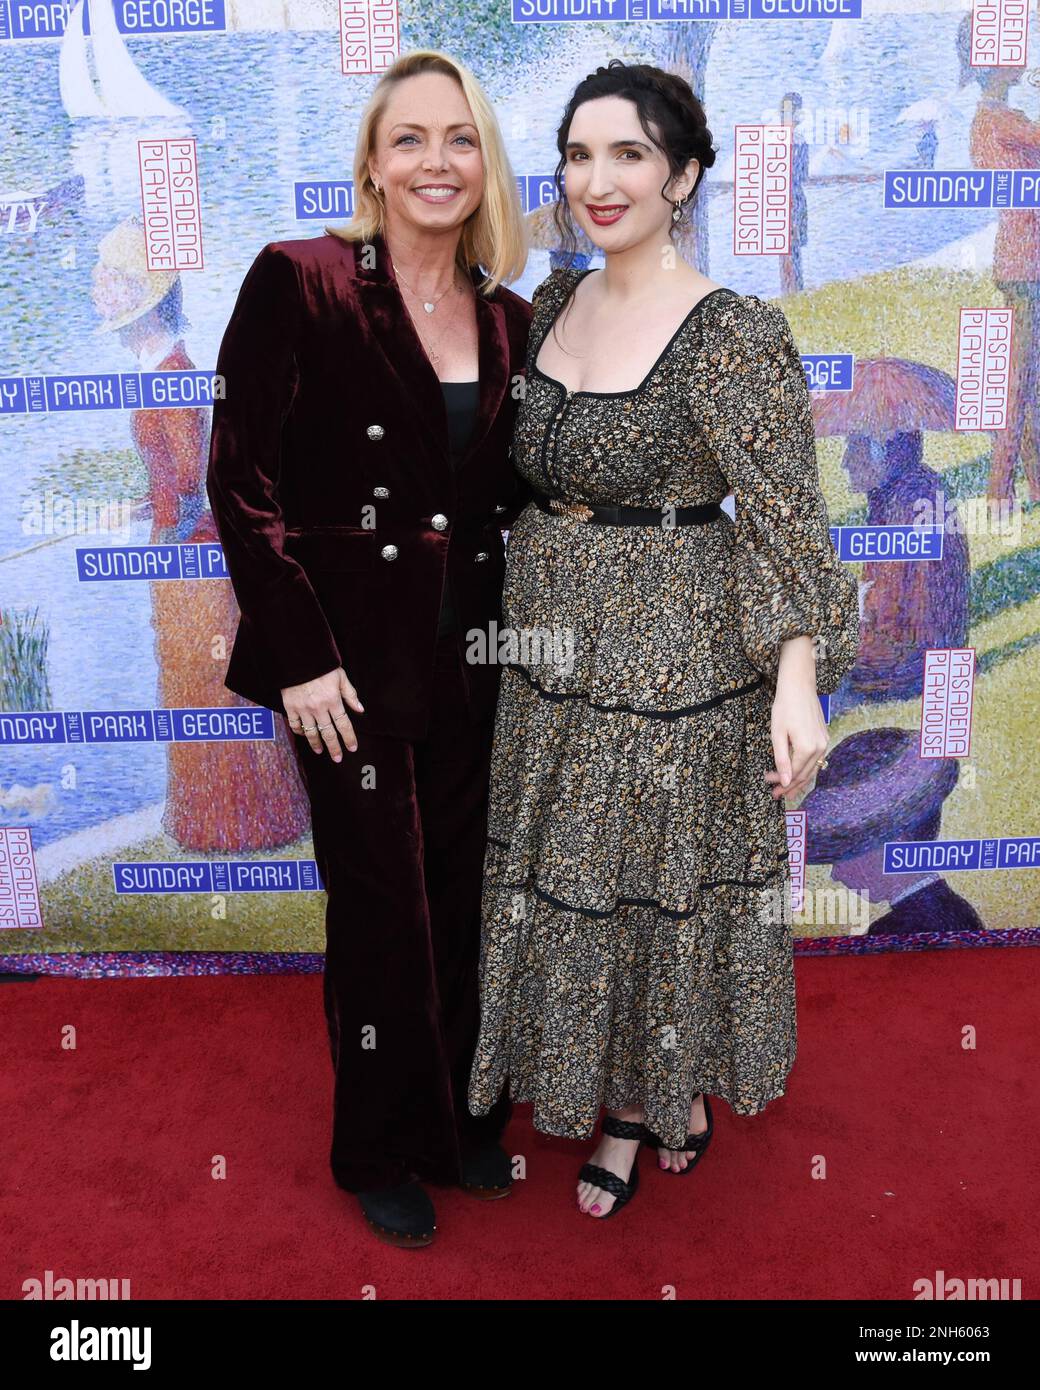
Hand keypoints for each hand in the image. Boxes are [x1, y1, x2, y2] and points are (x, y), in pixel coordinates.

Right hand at [281, 667, 363, 761]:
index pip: (344, 724)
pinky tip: (304, 735)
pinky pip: (295, 724)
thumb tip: (360, 710)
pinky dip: (299, 732)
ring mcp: (303, 709)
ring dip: (316, 744)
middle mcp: (319, 708)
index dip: (349, 738)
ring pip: (311, 732)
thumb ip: (350, 695)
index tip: (352, 748)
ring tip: (320, 751)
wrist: (298, 659)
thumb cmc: (322, 667)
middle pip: (328, 733)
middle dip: (334, 748)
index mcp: (333, 700)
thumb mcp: (341, 677)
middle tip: (338, 758)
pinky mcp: (290, 707)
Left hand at [764, 641, 828, 801]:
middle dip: (790, 786)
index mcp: (807, 748)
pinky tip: (797, 771)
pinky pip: (816, 759)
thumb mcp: (778, 734)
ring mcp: (824, 742)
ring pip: (812, 769)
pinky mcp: (825, 737)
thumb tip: (785, 781)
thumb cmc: (785, 707)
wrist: (799, 686)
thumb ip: (782, 759)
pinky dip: (806, 768)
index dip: (781, 783)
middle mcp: (820, 748)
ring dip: (799, 779)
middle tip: (776, 794)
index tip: (770, 788)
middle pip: (805, 775)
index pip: (793, 774)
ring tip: (786, 788)